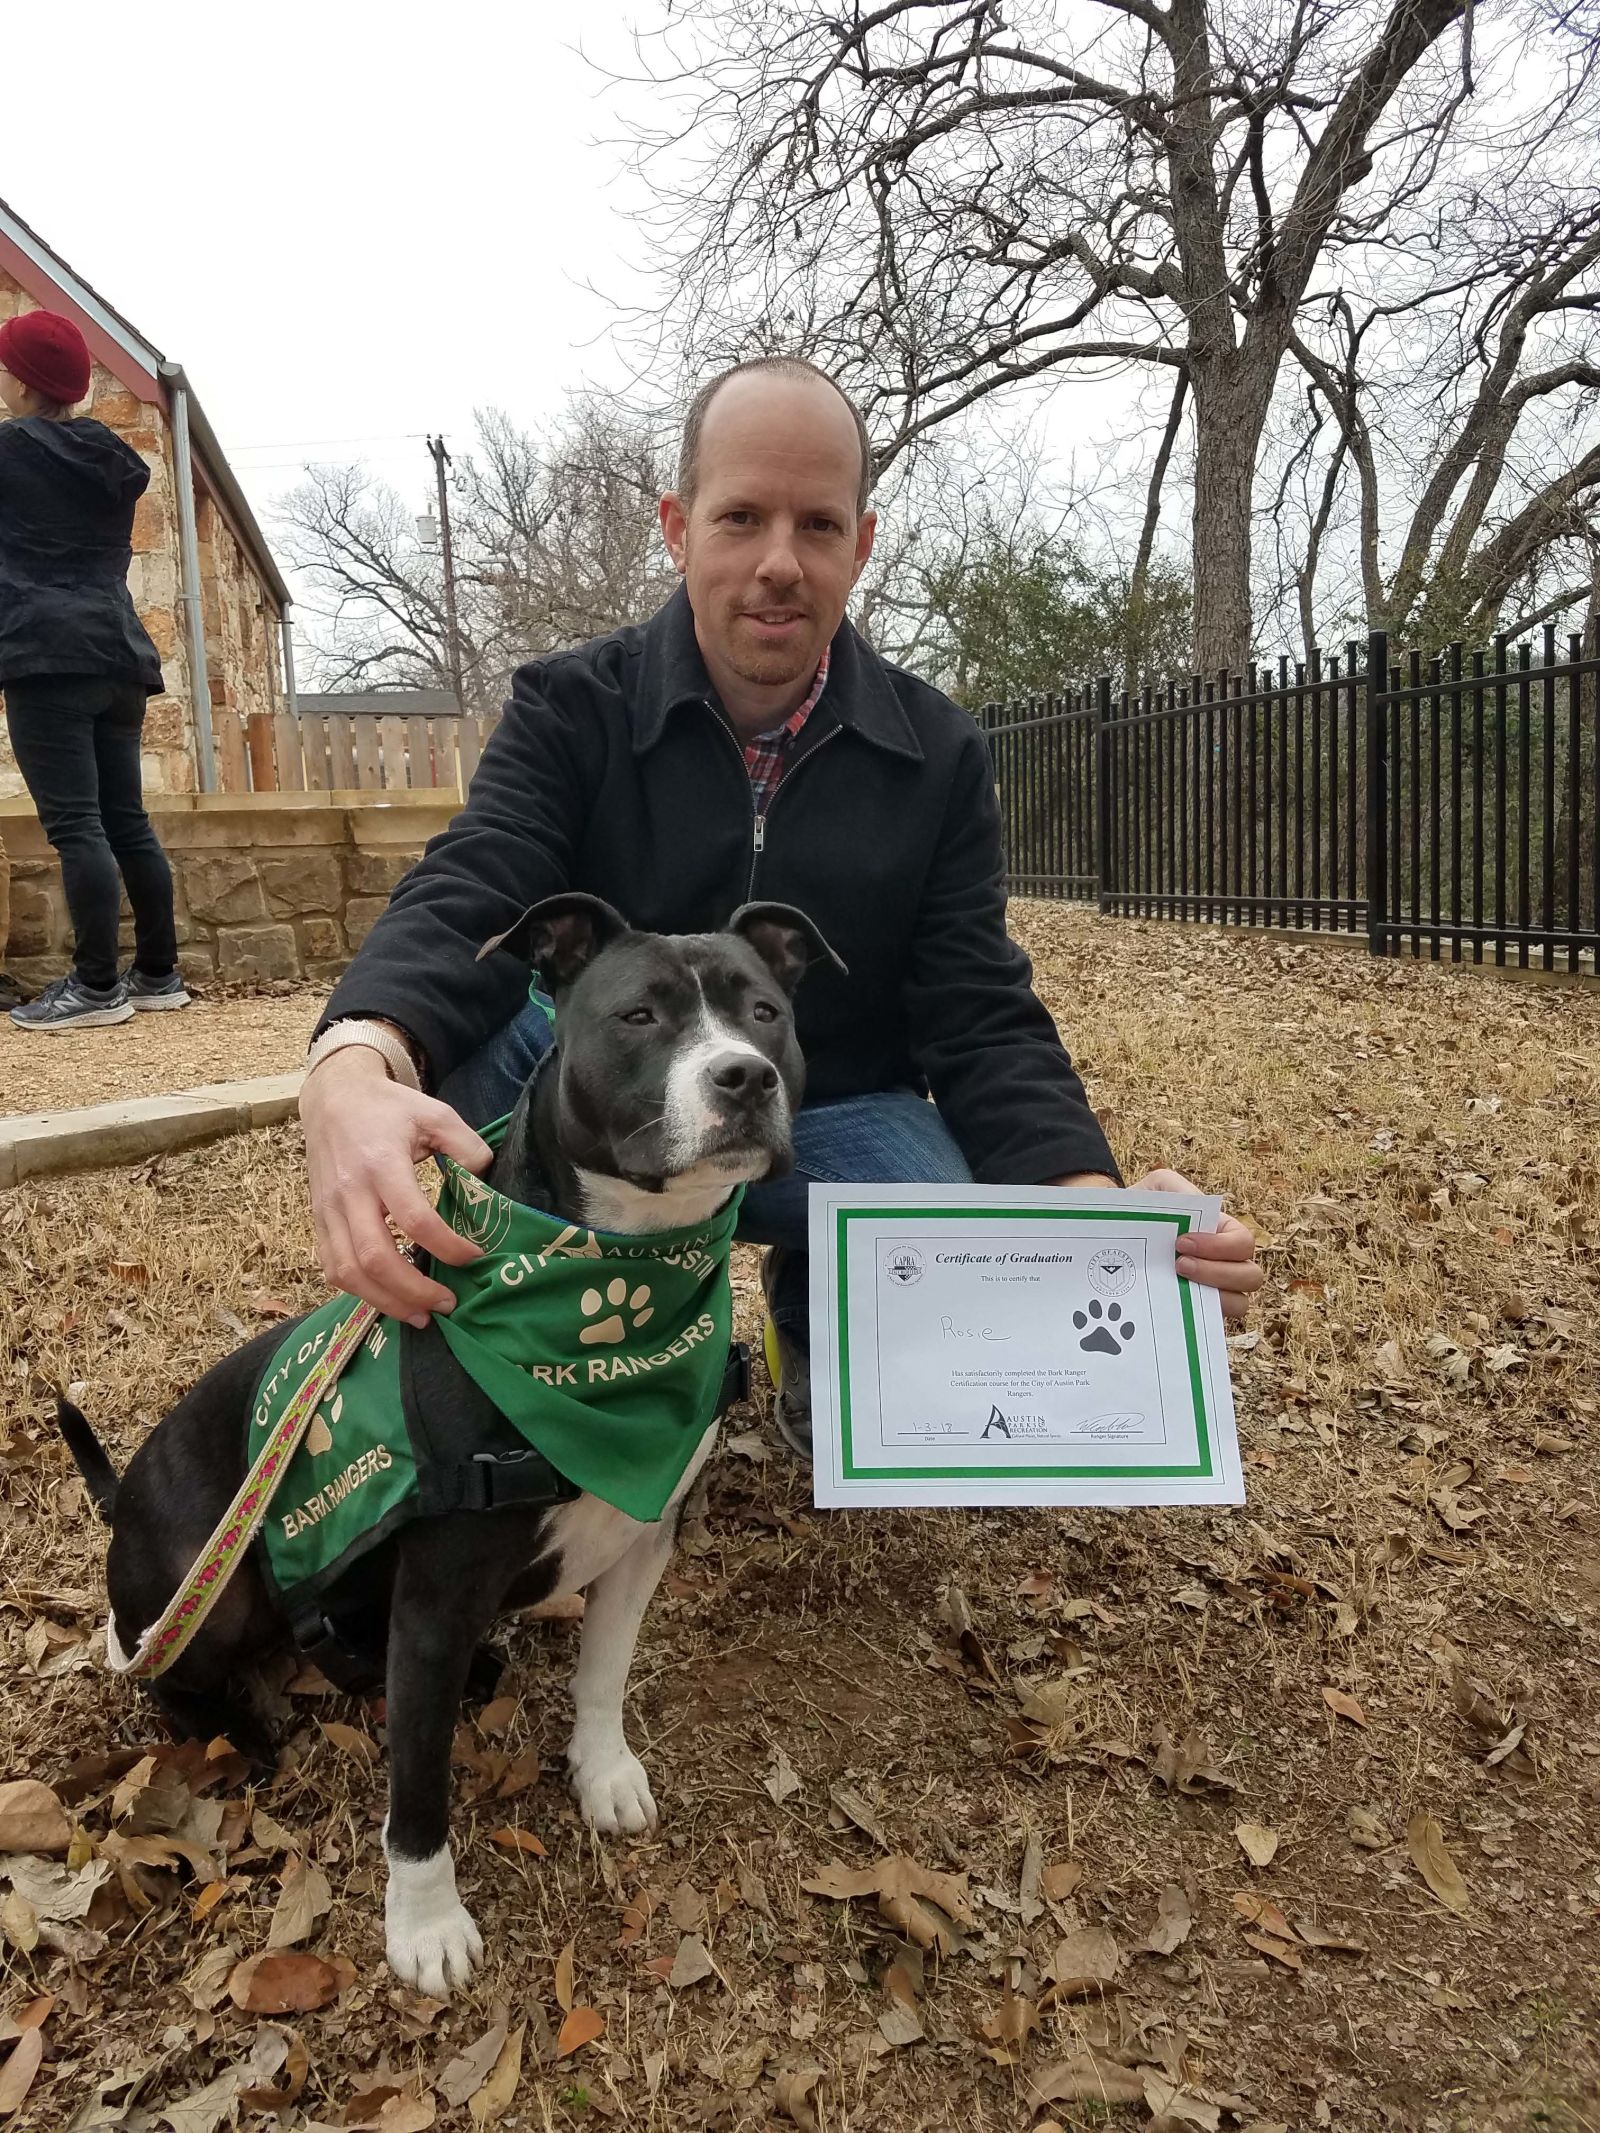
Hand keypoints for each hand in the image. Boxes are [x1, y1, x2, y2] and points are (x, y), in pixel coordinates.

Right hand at [300, 1048, 493, 1325]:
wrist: (333, 1098)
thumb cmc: (389, 1108)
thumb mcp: (435, 1113)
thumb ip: (467, 1146)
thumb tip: (487, 1185)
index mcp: (382, 1163)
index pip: (414, 1218)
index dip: (447, 1246)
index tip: (475, 1257)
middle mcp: (350, 1192)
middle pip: (374, 1257)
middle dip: (413, 1290)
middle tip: (448, 1304)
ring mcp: (328, 1209)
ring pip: (347, 1271)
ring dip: (385, 1301)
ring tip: (420, 1316)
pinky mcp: (318, 1220)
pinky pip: (332, 1267)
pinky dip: (359, 1292)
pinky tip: (388, 1299)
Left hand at [1052, 1166, 1262, 1321]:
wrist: (1114, 1233)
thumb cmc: (1144, 1209)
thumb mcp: (1160, 1187)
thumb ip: (1179, 1189)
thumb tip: (1195, 1209)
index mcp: (1222, 1233)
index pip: (1243, 1243)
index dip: (1220, 1246)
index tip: (1182, 1242)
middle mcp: (1225, 1264)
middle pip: (1251, 1276)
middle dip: (1218, 1271)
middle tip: (1178, 1264)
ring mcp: (1212, 1290)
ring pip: (1238, 1304)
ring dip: (1212, 1296)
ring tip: (1175, 1283)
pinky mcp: (1194, 1312)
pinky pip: (1209, 1324)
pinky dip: (1196, 1319)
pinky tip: (1168, 1307)